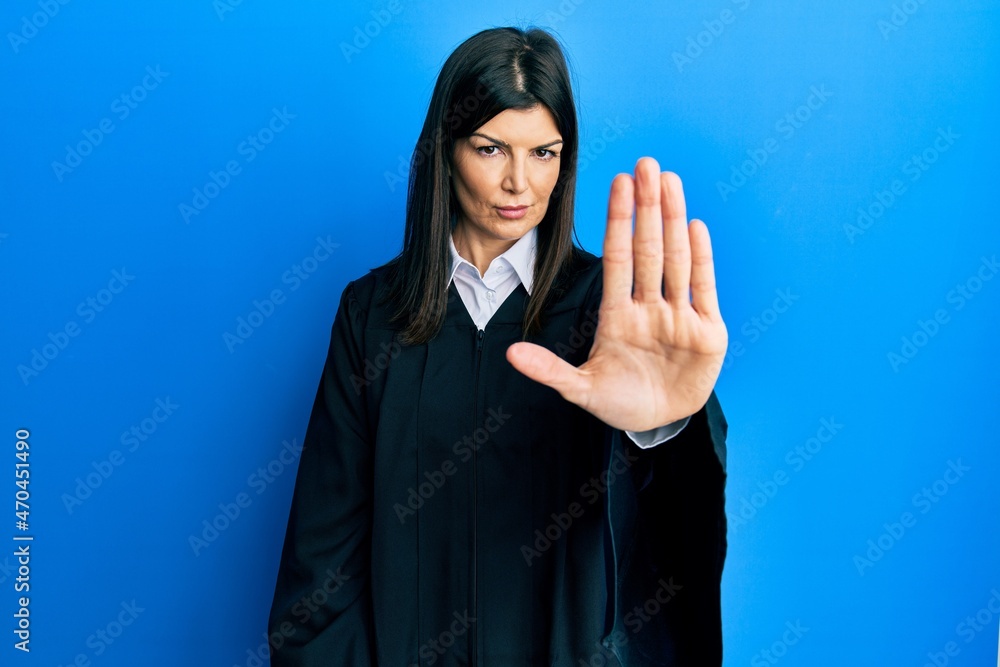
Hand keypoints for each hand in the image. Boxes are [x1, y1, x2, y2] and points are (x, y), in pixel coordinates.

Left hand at [506, 157, 727, 430]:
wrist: (659, 425)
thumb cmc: (619, 402)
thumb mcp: (581, 390)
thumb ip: (550, 371)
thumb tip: (510, 354)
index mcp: (618, 316)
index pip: (618, 260)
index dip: (618, 222)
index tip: (617, 183)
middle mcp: (650, 308)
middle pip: (648, 249)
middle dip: (646, 207)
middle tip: (645, 164)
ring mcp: (680, 318)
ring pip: (676, 260)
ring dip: (673, 220)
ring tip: (670, 181)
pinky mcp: (708, 334)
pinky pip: (704, 290)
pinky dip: (702, 260)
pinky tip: (695, 226)